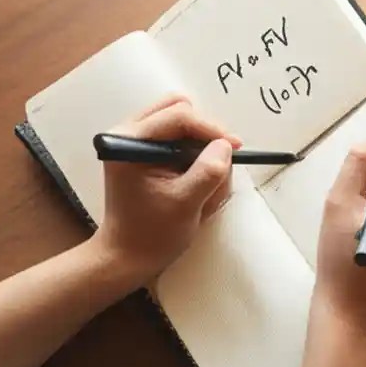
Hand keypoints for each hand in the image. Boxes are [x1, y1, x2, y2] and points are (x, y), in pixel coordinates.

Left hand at [94, 95, 239, 285]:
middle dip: (206, 134)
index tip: (237, 147)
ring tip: (205, 184)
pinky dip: (197, 155)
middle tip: (219, 163)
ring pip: (183, 123)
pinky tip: (196, 181)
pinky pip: (181, 138)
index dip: (212, 129)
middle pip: (179, 110)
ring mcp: (137, 142)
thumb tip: (226, 145)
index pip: (178, 117)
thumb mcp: (186, 204)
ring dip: (203, 147)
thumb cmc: (153, 234)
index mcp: (129, 143)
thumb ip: (208, 172)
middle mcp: (128, 134)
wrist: (128, 256)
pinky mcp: (147, 152)